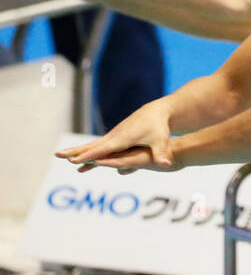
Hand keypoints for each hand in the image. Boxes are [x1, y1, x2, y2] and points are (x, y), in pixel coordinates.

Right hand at [57, 102, 179, 173]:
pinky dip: (86, 150)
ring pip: (92, 145)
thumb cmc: (159, 127)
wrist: (156, 111)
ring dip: (76, 150)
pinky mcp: (114, 136)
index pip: (103, 149)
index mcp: (123, 138)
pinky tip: (78, 157)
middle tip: (58, 155)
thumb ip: (162, 154)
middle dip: (75, 151)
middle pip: (92, 145)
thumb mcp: (161, 141)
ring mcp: (113, 135)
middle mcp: (114, 136)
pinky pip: (97, 145)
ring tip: (60, 156)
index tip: (74, 160)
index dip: (89, 155)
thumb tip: (168, 163)